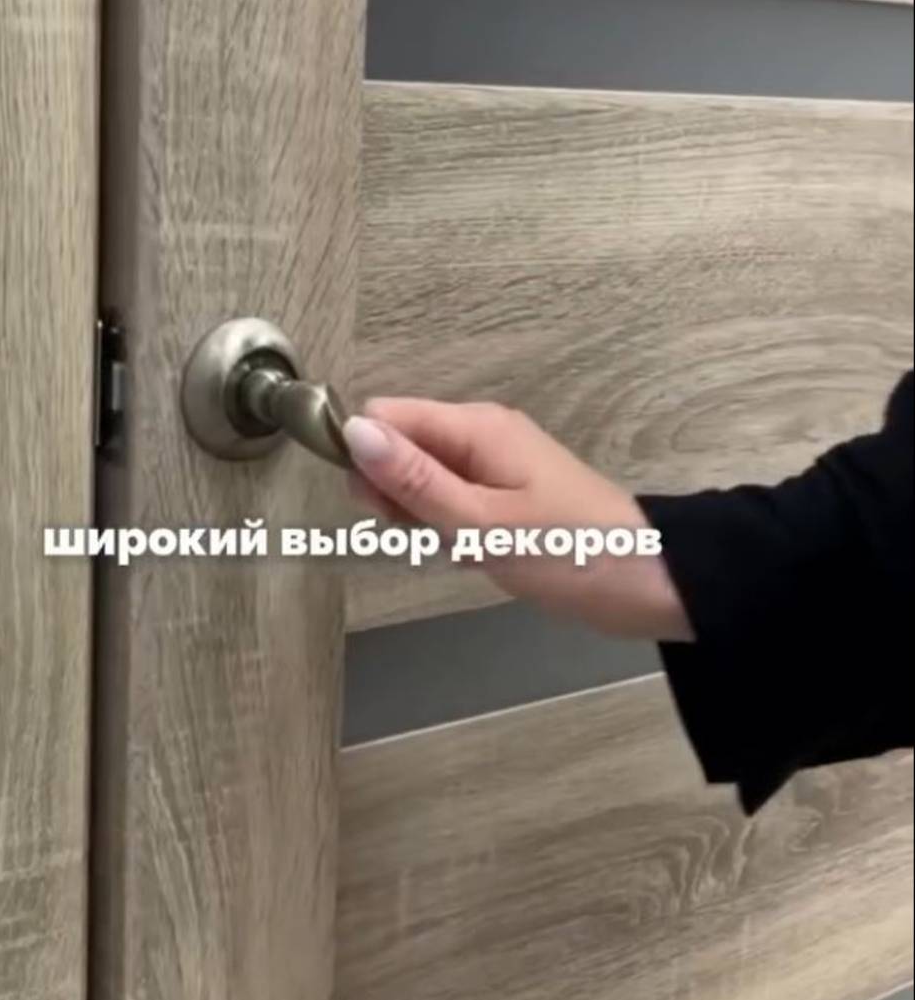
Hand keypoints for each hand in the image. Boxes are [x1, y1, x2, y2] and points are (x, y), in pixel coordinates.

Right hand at [343, 398, 692, 641]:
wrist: (649, 584)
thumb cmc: (569, 552)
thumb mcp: (482, 524)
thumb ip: (414, 480)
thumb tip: (351, 429)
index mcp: (476, 428)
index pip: (384, 415)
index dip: (364, 455)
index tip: (379, 509)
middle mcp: (481, 435)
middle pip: (398, 448)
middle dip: (392, 495)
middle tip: (431, 535)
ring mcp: (493, 466)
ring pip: (420, 480)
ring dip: (420, 518)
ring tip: (458, 548)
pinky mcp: (503, 497)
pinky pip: (448, 502)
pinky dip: (446, 529)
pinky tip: (470, 555)